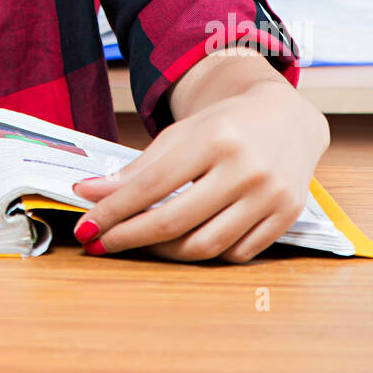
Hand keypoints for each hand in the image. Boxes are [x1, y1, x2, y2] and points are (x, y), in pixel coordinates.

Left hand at [70, 79, 328, 262]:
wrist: (286, 118)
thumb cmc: (225, 126)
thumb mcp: (181, 134)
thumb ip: (138, 167)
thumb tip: (88, 193)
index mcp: (215, 138)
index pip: (151, 185)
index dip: (113, 210)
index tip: (85, 226)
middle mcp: (246, 168)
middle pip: (174, 222)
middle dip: (128, 237)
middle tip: (99, 243)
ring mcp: (271, 196)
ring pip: (204, 246)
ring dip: (163, 252)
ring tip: (139, 243)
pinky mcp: (287, 217)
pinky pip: (236, 254)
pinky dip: (204, 253)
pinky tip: (183, 243)